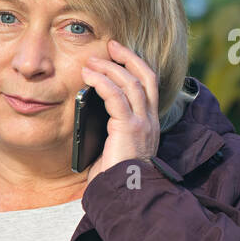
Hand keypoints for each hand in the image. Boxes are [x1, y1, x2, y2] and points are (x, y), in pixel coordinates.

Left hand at [79, 38, 160, 186]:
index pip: (148, 85)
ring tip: (91, 62)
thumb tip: (88, 112)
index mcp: (148, 123)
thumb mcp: (114, 147)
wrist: (125, 196)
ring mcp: (143, 124)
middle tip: (110, 45)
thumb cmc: (115, 177)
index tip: (118, 54)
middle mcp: (150, 120)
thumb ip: (109, 128)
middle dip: (128, 57)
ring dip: (110, 68)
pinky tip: (90, 77)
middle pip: (145, 77)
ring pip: (132, 83)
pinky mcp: (130, 129)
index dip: (135, 66)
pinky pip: (117, 97)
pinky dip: (103, 83)